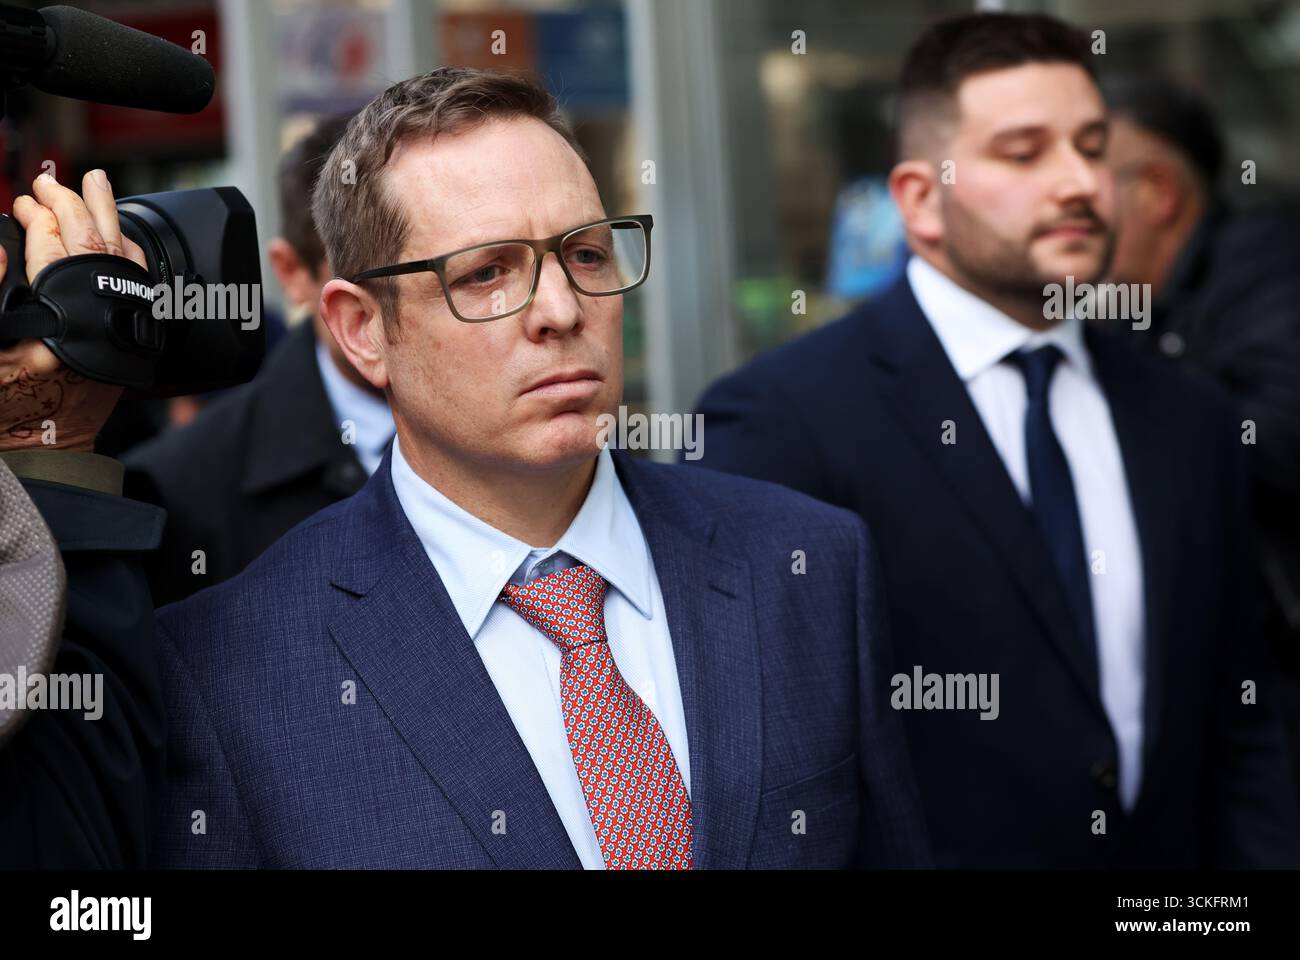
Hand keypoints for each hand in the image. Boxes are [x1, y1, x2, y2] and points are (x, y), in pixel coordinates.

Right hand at [0, 170, 147, 452]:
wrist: (46, 447)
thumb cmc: (9, 405)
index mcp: (51, 331)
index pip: (50, 254)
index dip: (36, 220)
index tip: (23, 203)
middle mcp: (93, 327)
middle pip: (90, 247)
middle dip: (71, 206)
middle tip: (50, 182)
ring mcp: (118, 330)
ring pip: (121, 258)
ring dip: (107, 216)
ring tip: (97, 183)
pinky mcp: (132, 337)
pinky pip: (138, 281)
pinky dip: (128, 249)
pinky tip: (120, 230)